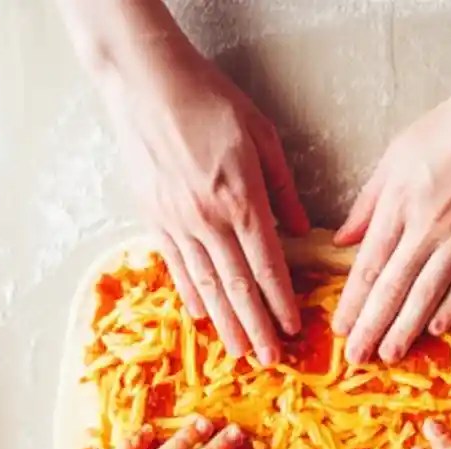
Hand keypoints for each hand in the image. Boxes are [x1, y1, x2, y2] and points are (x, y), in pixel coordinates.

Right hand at [103, 45, 309, 364]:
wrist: (147, 84)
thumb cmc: (211, 101)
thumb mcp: (263, 137)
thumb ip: (284, 188)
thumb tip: (303, 228)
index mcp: (242, 200)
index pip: (268, 266)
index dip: (282, 303)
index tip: (295, 330)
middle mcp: (208, 220)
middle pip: (238, 287)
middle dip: (257, 328)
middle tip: (270, 361)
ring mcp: (176, 222)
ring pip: (206, 285)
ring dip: (225, 323)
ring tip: (239, 351)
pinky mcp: (152, 218)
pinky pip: (175, 266)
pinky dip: (190, 293)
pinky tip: (201, 314)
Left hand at [331, 87, 450, 363]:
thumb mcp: (397, 154)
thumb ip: (369, 201)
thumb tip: (343, 240)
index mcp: (399, 203)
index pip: (369, 265)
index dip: (353, 302)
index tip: (340, 329)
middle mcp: (428, 225)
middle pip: (394, 288)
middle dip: (372, 327)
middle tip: (356, 358)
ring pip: (428, 293)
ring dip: (406, 329)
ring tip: (390, 354)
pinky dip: (450, 308)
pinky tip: (435, 329)